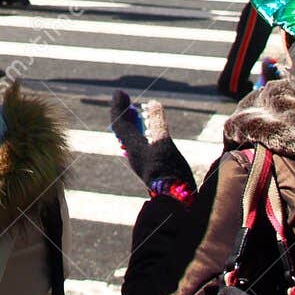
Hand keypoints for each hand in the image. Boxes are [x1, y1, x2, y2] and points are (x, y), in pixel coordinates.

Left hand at [110, 90, 196, 204]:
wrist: (176, 202)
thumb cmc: (169, 173)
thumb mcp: (165, 145)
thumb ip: (158, 123)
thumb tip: (152, 103)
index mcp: (133, 148)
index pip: (119, 123)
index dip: (118, 107)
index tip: (120, 92)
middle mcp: (133, 154)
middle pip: (122, 130)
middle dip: (123, 112)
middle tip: (125, 99)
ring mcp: (140, 162)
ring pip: (130, 138)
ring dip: (131, 122)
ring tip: (135, 111)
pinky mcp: (149, 167)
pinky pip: (138, 145)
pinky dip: (141, 132)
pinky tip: (149, 131)